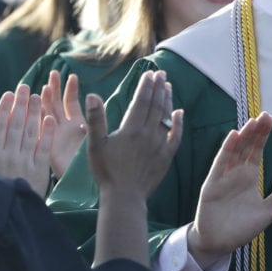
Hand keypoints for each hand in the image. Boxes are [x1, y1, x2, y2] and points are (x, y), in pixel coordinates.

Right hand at [0, 84, 54, 194]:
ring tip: (38, 96)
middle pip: (15, 125)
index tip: (8, 94)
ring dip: (34, 113)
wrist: (10, 216)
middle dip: (20, 104)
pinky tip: (50, 119)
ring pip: (30, 133)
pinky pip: (43, 148)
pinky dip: (47, 133)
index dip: (4, 109)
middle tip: (25, 87)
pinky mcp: (40, 170)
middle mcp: (9, 156)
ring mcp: (25, 162)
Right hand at [40, 70, 86, 178]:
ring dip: (46, 99)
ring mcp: (55, 137)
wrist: (86, 187)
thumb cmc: (96, 164)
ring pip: (48, 113)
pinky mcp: (50, 148)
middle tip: (55, 72)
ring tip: (46, 85)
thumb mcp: (98, 139)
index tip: (71, 76)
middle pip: (56, 103)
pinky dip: (42, 117)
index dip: (70, 89)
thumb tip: (95, 106)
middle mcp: (64, 128)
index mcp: (77, 124)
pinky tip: (41, 104)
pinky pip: (45, 129)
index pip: (70, 102)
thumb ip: (95, 123)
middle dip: (55, 88)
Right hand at [85, 70, 182, 199]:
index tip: (150, 73)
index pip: (141, 101)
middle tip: (162, 74)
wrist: (124, 197)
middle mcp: (148, 134)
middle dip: (158, 88)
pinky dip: (178, 124)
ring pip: (166, 118)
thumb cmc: (106, 171)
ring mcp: (159, 146)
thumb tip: (92, 95)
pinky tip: (179, 113)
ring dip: (167, 101)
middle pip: (156, 106)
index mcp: (131, 129)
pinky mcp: (165, 157)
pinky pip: (175, 137)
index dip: (146, 86)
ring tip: (168, 87)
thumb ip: (95, 118)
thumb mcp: (95, 144)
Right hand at [187, 112, 271, 268]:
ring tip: (252, 123)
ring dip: (243, 137)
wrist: (220, 244)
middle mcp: (236, 173)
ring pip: (234, 152)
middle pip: (246, 147)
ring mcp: (223, 177)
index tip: (270, 120)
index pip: (256, 152)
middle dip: (255, 132)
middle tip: (265, 116)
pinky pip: (220, 164)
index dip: (263, 136)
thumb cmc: (243, 228)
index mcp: (249, 177)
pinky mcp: (212, 184)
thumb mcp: (268, 210)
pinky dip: (226, 150)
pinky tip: (233, 137)